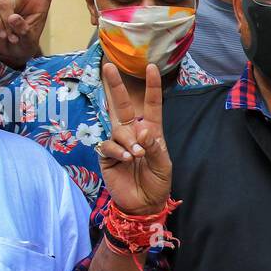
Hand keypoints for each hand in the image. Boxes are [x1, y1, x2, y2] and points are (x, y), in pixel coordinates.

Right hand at [97, 62, 171, 215]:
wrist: (143, 204)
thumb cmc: (158, 183)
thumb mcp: (163, 165)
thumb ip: (154, 147)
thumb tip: (142, 130)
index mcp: (151, 131)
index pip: (152, 105)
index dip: (152, 86)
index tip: (151, 67)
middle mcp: (133, 133)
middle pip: (123, 105)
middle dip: (115, 85)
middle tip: (108, 66)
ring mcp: (119, 143)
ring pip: (117, 129)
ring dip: (127, 140)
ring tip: (137, 156)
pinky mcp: (107, 155)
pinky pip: (108, 145)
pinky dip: (118, 151)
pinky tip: (126, 160)